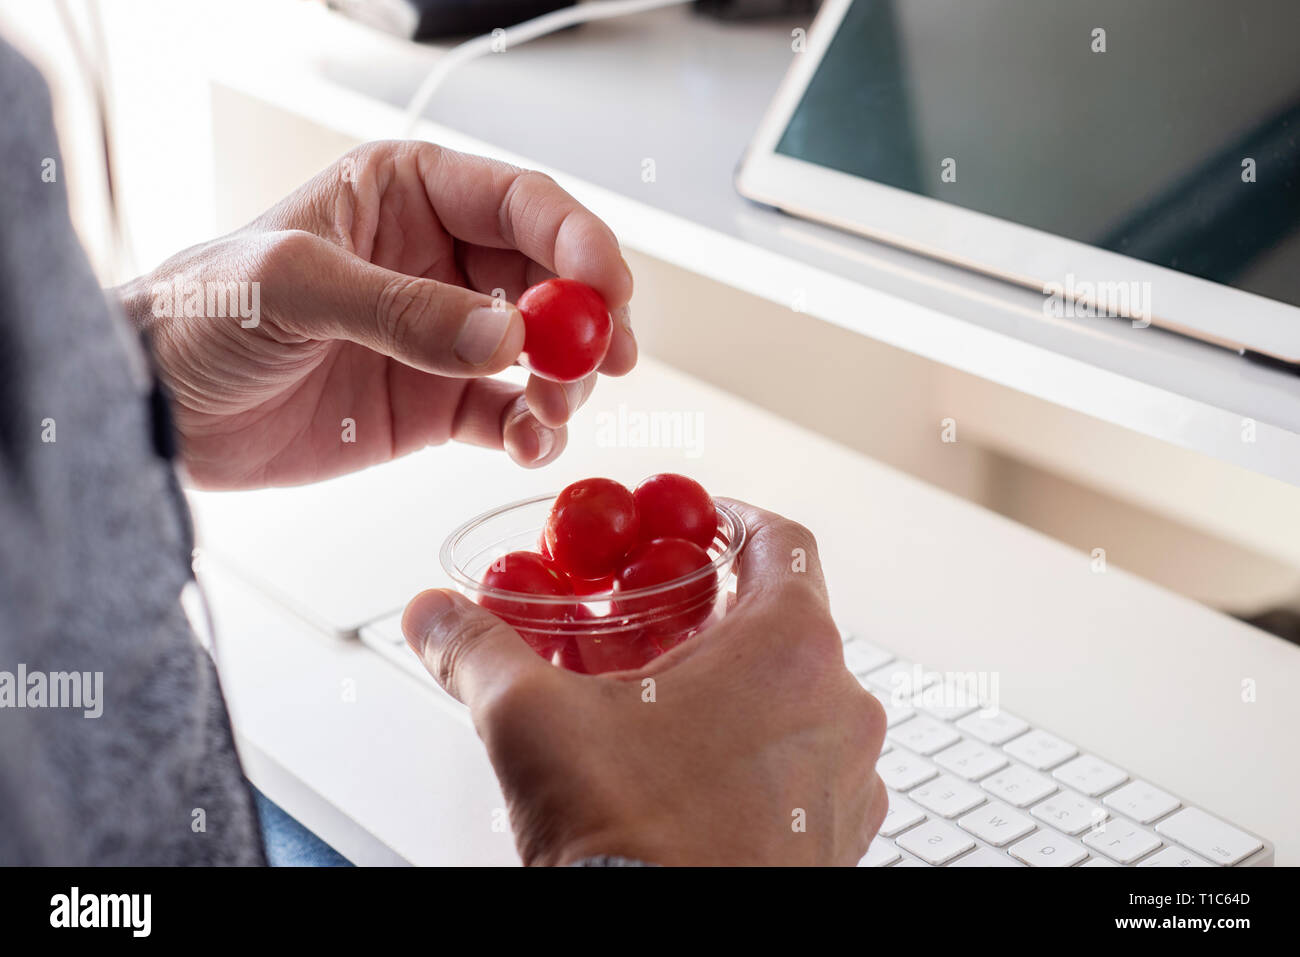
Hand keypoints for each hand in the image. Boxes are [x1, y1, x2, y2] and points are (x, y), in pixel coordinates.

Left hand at [116, 140, 634, 488]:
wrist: (158, 408)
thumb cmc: (200, 312)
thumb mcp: (293, 286)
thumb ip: (401, 308)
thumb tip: (505, 339)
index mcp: (406, 195)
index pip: (520, 202)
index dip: (578, 240)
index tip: (608, 288)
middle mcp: (438, 260)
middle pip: (551, 278)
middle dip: (588, 319)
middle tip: (608, 359)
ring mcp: (444, 336)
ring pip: (543, 350)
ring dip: (565, 382)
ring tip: (549, 412)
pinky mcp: (437, 404)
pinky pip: (509, 413)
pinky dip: (533, 431)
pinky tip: (529, 443)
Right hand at [401, 501, 888, 865]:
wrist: (667, 952)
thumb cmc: (632, 844)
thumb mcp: (533, 724)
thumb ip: (478, 652)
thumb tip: (435, 615)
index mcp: (791, 649)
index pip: (782, 539)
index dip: (733, 520)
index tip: (698, 526)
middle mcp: (841, 706)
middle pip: (786, 620)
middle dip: (719, 615)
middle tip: (660, 624)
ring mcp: (850, 777)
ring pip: (801, 697)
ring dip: (743, 687)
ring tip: (669, 706)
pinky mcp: (837, 838)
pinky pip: (808, 765)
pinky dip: (763, 752)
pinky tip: (696, 773)